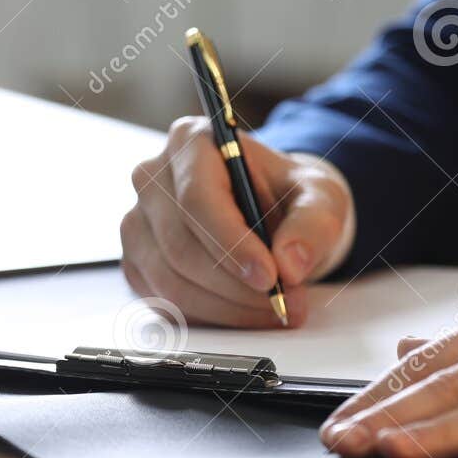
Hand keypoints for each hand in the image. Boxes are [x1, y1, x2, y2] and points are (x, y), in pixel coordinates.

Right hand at [121, 117, 351, 326]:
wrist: (273, 213)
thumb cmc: (290, 196)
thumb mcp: (320, 197)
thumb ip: (313, 224)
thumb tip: (290, 264)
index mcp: (191, 142)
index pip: (197, 198)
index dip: (232, 243)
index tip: (270, 277)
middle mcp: (153, 178)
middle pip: (181, 246)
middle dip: (237, 286)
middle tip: (285, 303)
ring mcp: (138, 222)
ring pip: (172, 281)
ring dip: (228, 307)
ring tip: (275, 309)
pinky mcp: (137, 262)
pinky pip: (166, 302)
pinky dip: (211, 315)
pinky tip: (245, 310)